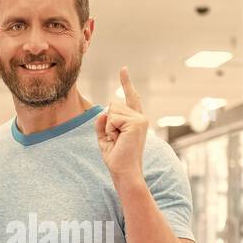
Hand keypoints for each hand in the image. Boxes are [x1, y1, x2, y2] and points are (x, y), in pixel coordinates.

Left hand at [95, 66, 148, 188]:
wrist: (124, 172)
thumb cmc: (116, 158)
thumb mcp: (104, 137)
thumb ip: (102, 122)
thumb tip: (104, 111)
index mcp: (135, 120)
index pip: (130, 97)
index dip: (126, 83)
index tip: (123, 69)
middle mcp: (140, 117)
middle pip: (112, 105)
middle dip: (107, 123)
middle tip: (116, 140)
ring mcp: (140, 119)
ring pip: (111, 111)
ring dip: (109, 127)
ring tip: (118, 141)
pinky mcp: (136, 123)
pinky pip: (112, 118)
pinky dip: (110, 130)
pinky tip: (119, 140)